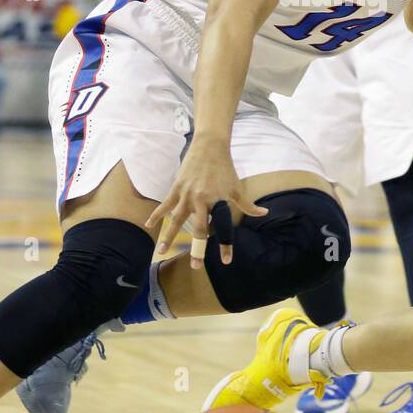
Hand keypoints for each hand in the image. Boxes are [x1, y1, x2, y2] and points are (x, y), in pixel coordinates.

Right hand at [144, 136, 266, 264]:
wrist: (209, 146)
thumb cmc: (225, 168)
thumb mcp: (237, 187)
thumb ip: (247, 204)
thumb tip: (264, 213)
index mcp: (219, 201)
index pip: (223, 227)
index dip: (225, 245)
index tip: (225, 261)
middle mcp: (203, 200)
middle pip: (200, 229)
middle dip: (197, 249)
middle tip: (196, 266)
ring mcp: (187, 194)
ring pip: (177, 220)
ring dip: (169, 237)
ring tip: (161, 252)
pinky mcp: (176, 188)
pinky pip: (165, 205)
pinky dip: (157, 215)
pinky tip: (149, 225)